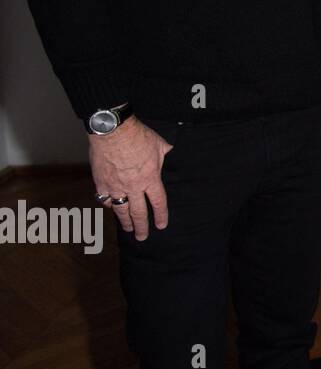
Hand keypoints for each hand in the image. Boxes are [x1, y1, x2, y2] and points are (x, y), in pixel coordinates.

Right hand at [88, 117, 171, 239]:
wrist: (113, 131)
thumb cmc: (138, 136)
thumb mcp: (159, 144)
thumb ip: (165, 153)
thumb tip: (170, 152)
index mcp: (151, 179)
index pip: (158, 203)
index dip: (160, 215)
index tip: (161, 225)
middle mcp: (134, 186)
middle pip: (139, 212)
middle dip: (141, 227)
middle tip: (142, 237)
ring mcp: (116, 186)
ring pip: (120, 210)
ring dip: (125, 221)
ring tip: (128, 229)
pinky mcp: (101, 182)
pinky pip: (104, 199)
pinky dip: (109, 205)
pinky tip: (111, 208)